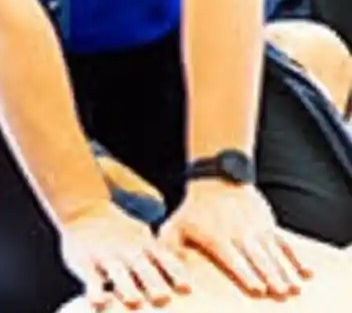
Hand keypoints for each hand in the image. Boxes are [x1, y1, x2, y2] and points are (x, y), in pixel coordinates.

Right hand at [59, 200, 189, 309]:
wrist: (84, 211)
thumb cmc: (120, 231)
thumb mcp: (142, 235)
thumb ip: (162, 255)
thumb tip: (189, 281)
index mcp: (145, 245)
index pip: (164, 259)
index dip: (175, 273)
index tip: (186, 288)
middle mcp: (127, 251)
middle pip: (143, 268)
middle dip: (153, 283)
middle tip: (163, 298)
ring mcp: (106, 257)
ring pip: (118, 274)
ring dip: (126, 288)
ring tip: (134, 302)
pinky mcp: (85, 263)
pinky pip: (91, 279)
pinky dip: (95, 291)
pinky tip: (100, 302)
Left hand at [158, 180, 310, 299]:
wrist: (217, 178)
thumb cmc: (193, 209)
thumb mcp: (175, 225)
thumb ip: (169, 248)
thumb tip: (164, 267)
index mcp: (217, 238)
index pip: (234, 259)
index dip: (246, 274)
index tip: (257, 289)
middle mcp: (240, 235)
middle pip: (257, 259)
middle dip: (269, 277)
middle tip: (280, 293)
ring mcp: (257, 230)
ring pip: (273, 254)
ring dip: (284, 272)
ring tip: (293, 289)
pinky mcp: (270, 226)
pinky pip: (285, 244)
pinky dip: (297, 258)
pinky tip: (307, 273)